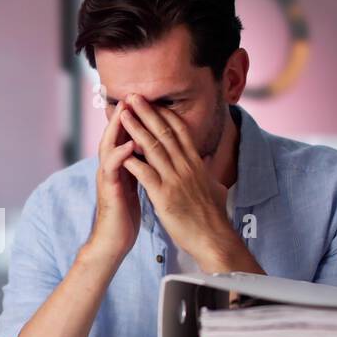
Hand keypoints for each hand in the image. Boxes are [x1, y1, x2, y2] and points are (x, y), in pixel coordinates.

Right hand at [88, 99, 141, 259]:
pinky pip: (112, 169)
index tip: (146, 100)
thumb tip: (155, 157)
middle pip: (115, 135)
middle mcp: (111, 168)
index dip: (135, 119)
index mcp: (121, 166)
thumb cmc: (127, 215)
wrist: (114, 241)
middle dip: (123, 115)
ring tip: (125, 111)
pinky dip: (119, 155)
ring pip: (109, 147)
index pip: (126, 136)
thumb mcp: (138, 186)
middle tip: (131, 95)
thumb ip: (142, 169)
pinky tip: (128, 145)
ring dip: (116, 129)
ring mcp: (108, 178)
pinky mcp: (108, 191)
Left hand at [117, 95, 238, 269]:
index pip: (180, 132)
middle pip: (165, 134)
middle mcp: (187, 168)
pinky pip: (147, 175)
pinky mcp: (166, 197)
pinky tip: (121, 150)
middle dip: (148, 113)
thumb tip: (206, 166)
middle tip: (134, 96)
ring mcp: (176, 181)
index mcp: (196, 165)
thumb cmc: (213, 218)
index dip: (165, 115)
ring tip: (124, 115)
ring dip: (137, 129)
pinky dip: (134, 161)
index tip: (153, 102)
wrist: (214, 240)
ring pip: (154, 149)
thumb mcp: (213, 190)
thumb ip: (206, 175)